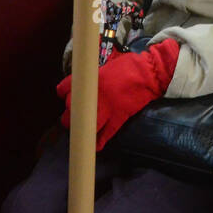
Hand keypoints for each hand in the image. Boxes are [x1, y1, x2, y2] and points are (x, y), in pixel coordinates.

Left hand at [55, 39, 180, 150]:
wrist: (149, 73)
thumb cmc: (129, 65)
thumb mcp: (106, 66)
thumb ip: (94, 77)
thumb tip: (87, 84)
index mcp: (91, 80)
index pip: (65, 88)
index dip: (63, 93)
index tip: (64, 95)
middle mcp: (95, 95)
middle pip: (72, 108)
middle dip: (69, 114)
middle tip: (71, 116)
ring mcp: (107, 108)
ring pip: (86, 124)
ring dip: (80, 129)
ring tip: (78, 132)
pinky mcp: (119, 117)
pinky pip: (106, 133)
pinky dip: (100, 141)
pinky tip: (95, 147)